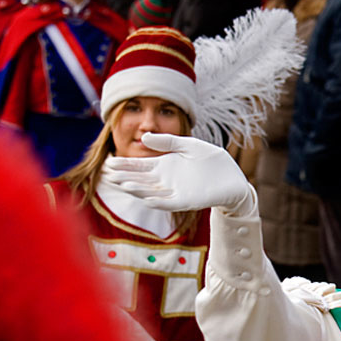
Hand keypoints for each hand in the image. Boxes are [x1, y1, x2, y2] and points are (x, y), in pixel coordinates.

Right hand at [101, 133, 256, 214]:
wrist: (232, 175)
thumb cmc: (210, 159)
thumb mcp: (188, 145)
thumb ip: (168, 142)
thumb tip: (144, 137)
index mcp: (164, 166)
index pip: (139, 166)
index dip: (124, 165)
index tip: (109, 162)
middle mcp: (166, 180)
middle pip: (140, 179)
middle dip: (125, 177)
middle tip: (108, 174)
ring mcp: (175, 191)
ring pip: (151, 192)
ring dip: (138, 189)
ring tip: (123, 185)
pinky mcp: (187, 201)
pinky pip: (169, 203)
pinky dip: (158, 202)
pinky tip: (147, 198)